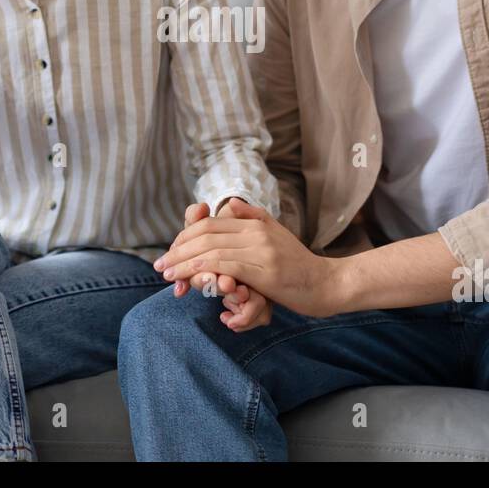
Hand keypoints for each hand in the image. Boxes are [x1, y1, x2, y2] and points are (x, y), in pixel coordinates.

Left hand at [155, 199, 339, 318]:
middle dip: (178, 249)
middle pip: (205, 234)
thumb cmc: (299, 265)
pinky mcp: (264, 270)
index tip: (171, 253)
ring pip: (210, 250)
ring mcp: (260, 249)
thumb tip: (229, 203)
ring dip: (183, 263)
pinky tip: (186, 280)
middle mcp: (255, 231)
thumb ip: (253, 217)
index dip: (185, 236)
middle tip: (160, 265)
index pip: (210, 223)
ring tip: (166, 274)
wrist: (328, 284)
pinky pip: (223, 265)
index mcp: (255, 222)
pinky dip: (200, 271)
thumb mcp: (276, 234)